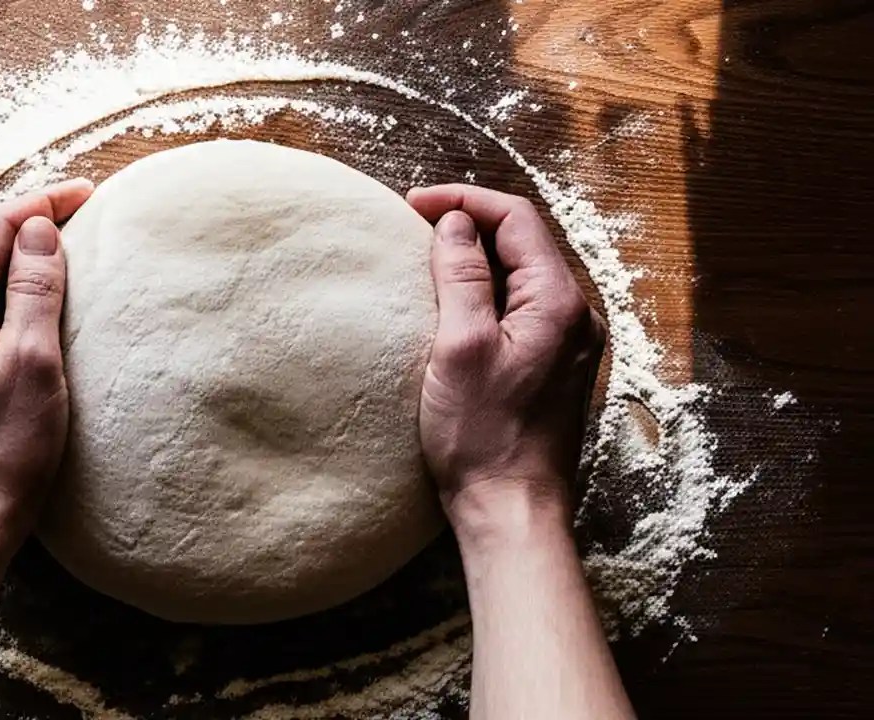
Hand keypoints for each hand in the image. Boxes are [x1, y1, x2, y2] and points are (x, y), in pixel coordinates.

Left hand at [0, 179, 93, 561]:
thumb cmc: (2, 454)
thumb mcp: (34, 364)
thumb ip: (33, 288)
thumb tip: (37, 229)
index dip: (43, 203)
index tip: (89, 194)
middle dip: (25, 225)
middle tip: (78, 215)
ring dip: (8, 260)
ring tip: (55, 252)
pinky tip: (17, 305)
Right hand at [405, 184, 605, 541]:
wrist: (512, 511)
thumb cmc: (483, 438)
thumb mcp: (460, 348)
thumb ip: (461, 277)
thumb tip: (454, 224)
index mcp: (560, 303)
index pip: (516, 219)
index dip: (464, 201)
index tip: (413, 206)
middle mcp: (577, 316)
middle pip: (523, 243)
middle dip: (469, 224)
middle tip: (414, 227)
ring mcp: (569, 344)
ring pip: (522, 275)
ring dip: (476, 259)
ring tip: (426, 259)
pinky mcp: (553, 367)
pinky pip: (522, 309)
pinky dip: (487, 293)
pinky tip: (452, 305)